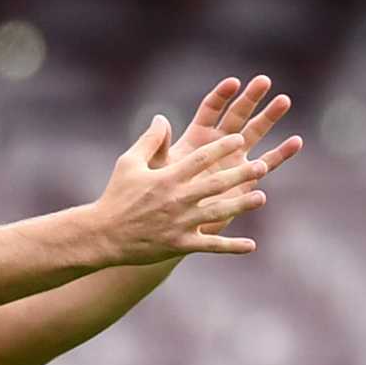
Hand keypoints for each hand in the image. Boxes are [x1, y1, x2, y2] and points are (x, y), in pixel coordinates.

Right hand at [93, 117, 267, 264]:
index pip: (200, 158)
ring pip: (218, 213)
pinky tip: (252, 245)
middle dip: (240, 174)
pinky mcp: (182, 244)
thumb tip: (162, 117)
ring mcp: (181, 223)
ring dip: (241, 206)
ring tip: (261, 197)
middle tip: (260, 166)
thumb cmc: (117, 196)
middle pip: (215, 184)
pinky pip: (211, 246)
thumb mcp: (129, 162)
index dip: (221, 147)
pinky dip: (232, 247)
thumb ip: (150, 140)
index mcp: (167, 178)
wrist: (104, 235)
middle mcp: (178, 199)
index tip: (239, 139)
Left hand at [161, 75, 306, 232]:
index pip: (211, 109)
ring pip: (256, 133)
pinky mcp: (247, 178)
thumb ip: (158, 145)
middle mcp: (219, 144)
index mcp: (197, 137)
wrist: (178, 223)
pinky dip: (282, 153)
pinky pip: (268, 163)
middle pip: (237, 115)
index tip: (233, 83)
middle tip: (264, 80)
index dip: (222, 96)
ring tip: (284, 100)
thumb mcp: (156, 168)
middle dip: (251, 98)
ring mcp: (235, 160)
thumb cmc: (161, 196)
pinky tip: (296, 141)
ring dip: (270, 117)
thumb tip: (160, 118)